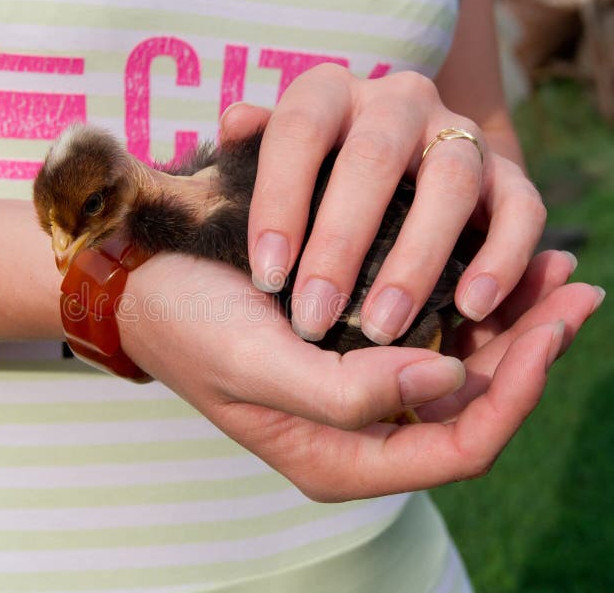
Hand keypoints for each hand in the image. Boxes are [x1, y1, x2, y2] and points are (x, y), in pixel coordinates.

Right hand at [120, 249, 601, 500]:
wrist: (148, 287)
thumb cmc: (189, 327)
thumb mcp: (253, 364)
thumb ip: (345, 393)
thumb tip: (448, 379)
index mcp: (338, 458)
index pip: (458, 448)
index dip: (516, 393)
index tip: (551, 326)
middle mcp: (360, 432)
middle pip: (474, 409)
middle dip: (531, 351)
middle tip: (576, 289)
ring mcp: (364, 389)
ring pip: (464, 369)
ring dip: (513, 322)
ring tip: (557, 272)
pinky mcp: (358, 348)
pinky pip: (435, 335)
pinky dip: (474, 301)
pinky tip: (500, 262)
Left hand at [221, 65, 545, 345]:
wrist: (388, 180)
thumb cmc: (312, 185)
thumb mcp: (272, 167)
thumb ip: (253, 154)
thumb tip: (235, 122)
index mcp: (330, 94)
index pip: (299, 130)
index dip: (280, 201)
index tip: (267, 276)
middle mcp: (397, 103)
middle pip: (374, 157)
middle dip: (342, 243)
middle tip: (315, 316)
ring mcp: (458, 134)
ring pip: (450, 181)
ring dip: (417, 259)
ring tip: (384, 325)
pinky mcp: (508, 174)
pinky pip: (522, 209)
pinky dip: (502, 258)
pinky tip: (472, 308)